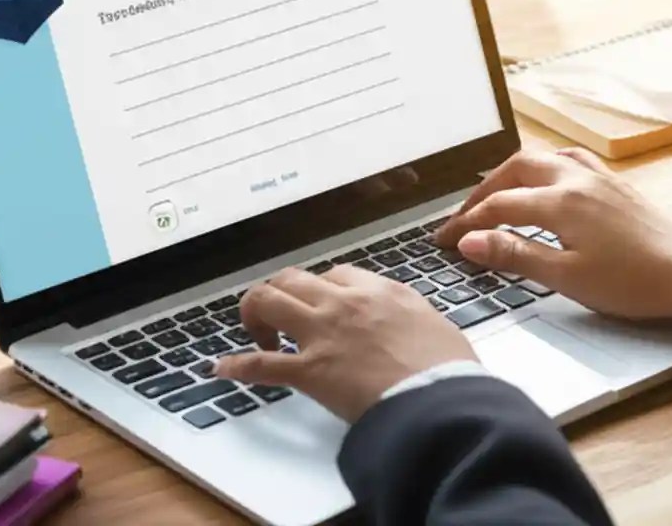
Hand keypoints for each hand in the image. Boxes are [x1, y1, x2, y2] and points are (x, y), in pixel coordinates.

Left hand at [214, 265, 475, 421]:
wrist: (440, 399)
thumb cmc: (449, 370)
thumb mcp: (439, 327)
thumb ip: (416, 319)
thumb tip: (415, 327)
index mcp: (379, 291)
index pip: (336, 274)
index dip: (321, 288)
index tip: (320, 303)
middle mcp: (345, 303)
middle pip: (293, 279)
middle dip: (280, 293)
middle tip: (280, 316)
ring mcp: (323, 333)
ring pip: (269, 301)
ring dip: (255, 313)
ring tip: (256, 332)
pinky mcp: (309, 370)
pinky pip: (260, 363)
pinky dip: (237, 366)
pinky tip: (222, 369)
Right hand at [435, 148, 671, 322]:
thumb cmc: (632, 282)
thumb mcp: (566, 277)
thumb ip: (515, 256)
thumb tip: (471, 243)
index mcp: (560, 202)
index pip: (497, 206)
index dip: (465, 224)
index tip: (443, 241)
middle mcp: (576, 179)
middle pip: (514, 169)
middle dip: (482, 191)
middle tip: (463, 218)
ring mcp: (598, 177)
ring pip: (542, 157)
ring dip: (511, 173)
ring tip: (495, 195)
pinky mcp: (614, 184)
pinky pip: (570, 159)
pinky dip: (545, 165)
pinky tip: (545, 179)